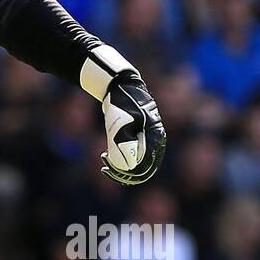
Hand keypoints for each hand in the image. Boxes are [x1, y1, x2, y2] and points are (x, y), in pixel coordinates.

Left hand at [100, 71, 165, 185]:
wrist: (120, 86)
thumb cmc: (121, 104)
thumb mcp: (121, 124)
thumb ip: (125, 144)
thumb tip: (128, 167)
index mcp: (155, 139)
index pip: (145, 167)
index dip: (127, 173)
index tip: (108, 168)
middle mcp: (154, 141)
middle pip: (142, 168)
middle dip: (122, 172)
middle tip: (104, 167)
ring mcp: (147, 139)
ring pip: (137, 163)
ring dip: (120, 167)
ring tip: (104, 161)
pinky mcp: (138, 137)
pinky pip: (132, 155)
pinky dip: (120, 159)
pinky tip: (106, 155)